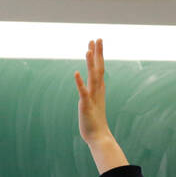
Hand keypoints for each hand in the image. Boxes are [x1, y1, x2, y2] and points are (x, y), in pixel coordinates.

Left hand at [73, 39, 128, 174]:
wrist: (98, 137)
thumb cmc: (95, 122)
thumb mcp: (94, 104)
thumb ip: (93, 95)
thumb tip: (94, 89)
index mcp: (98, 89)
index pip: (99, 68)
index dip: (98, 54)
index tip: (97, 42)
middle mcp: (97, 91)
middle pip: (98, 68)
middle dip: (97, 53)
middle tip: (97, 38)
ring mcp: (92, 97)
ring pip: (92, 77)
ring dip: (90, 64)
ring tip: (88, 50)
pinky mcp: (86, 105)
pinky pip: (83, 92)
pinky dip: (80, 83)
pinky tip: (76, 73)